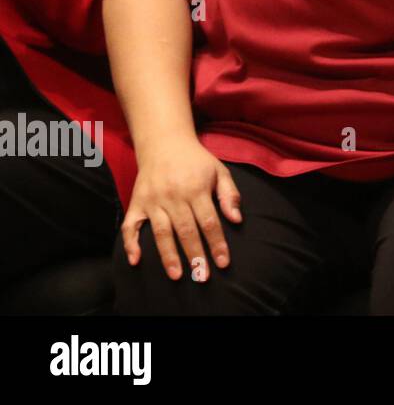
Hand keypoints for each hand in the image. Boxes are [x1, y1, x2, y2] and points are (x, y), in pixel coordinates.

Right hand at [120, 136, 241, 281]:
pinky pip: (130, 226)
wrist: (164, 143)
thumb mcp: (220, 171)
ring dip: (168, 255)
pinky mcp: (136, 203)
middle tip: (201, 276)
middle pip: (186, 231)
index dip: (217, 243)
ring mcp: (152, 201)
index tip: (223, 263)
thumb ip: (229, 195)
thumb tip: (236, 220)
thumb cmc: (197, 161)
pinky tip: (135, 260)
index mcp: (196, 189)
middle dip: (195, 255)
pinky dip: (131, 243)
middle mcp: (173, 196)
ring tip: (178, 275)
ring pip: (161, 232)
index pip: (209, 222)